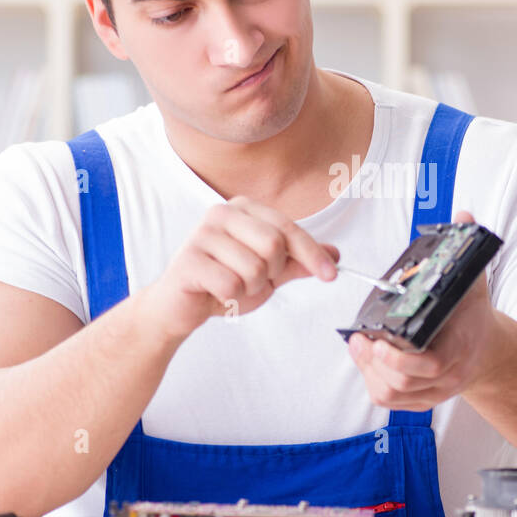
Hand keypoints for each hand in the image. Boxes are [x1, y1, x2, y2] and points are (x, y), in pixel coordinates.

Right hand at [150, 195, 339, 338]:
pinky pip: (231, 285)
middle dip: (271, 273)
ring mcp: (202, 234)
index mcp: (244, 209)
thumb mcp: (269, 272)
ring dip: (250, 288)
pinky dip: (231, 298)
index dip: (312, 254)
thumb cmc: (223, 282)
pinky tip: (217, 293)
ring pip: (253, 268)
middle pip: (273, 245)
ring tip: (232, 286)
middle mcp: (221, 214)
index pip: (289, 228)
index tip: (330, 274)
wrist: (182, 306)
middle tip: (254, 280)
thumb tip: (334, 254)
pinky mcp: (188, 260)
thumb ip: (297, 261)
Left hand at [347, 211, 502, 411]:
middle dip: (374, 363)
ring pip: (392, 395)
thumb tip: (462, 216)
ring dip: (369, 372)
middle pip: (404, 383)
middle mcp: (447, 376)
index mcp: (459, 349)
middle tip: (359, 339)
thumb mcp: (474, 280)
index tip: (378, 340)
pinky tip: (366, 358)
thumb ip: (465, 251)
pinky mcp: (421, 398)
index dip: (399, 359)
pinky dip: (373, 381)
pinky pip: (391, 400)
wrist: (487, 350)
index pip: (429, 366)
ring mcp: (434, 391)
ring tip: (359, 345)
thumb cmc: (473, 314)